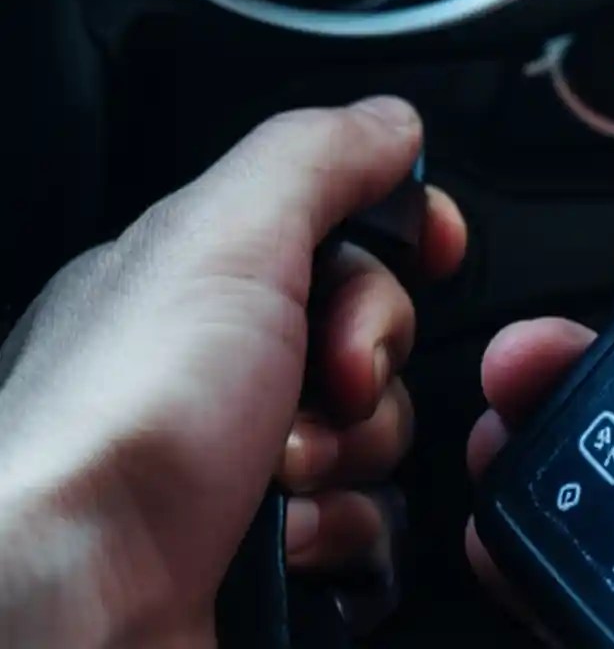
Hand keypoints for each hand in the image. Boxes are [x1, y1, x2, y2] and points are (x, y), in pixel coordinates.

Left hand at [0, 98, 465, 646]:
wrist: (73, 606)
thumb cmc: (118, 428)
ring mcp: (246, 460)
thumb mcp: (223, 239)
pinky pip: (373, 522)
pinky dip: (347, 530)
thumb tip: (390, 123)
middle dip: (368, 359)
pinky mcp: (274, 547)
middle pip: (377, 333)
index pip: (338, 224)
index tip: (429, 245)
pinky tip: (284, 535)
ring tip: (278, 473)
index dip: (397, 231)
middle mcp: (222, 367)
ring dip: (353, 454)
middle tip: (317, 380)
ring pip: (381, 433)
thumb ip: (314, 159)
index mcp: (203, 276)